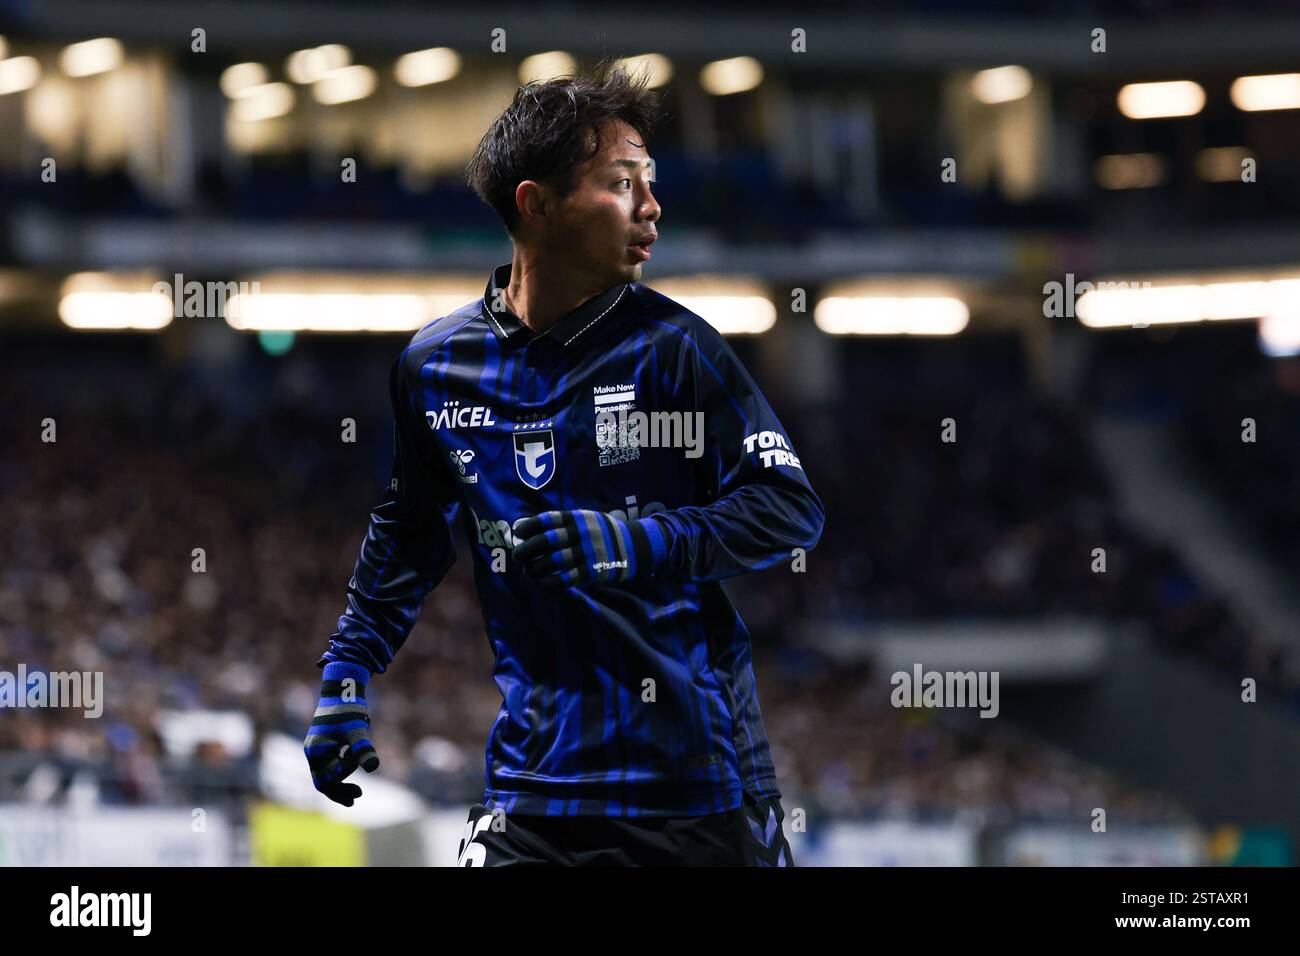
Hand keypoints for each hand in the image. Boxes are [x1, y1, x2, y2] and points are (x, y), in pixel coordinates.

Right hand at [303, 661, 379, 805]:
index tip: (357, 795)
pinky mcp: (326, 741)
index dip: (339, 792)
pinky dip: (344, 763)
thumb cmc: (348, 707)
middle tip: (358, 794)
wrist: (343, 686)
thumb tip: (373, 768)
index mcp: (316, 751)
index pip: (324, 782)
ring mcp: (318, 746)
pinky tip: (356, 755)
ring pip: (330, 769)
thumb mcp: (357, 729)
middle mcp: (313, 750)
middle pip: (325, 779)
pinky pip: (333, 759)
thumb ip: (362, 749)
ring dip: (346, 770)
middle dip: (341, 787)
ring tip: (361, 745)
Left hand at [511, 509, 667, 588]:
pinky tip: (542, 583)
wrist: (634, 547)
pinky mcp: (591, 572)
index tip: (519, 533)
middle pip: (545, 542)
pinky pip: (564, 579)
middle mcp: (581, 534)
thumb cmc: (602, 533)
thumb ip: (564, 522)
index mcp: (577, 518)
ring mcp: (586, 553)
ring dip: (534, 569)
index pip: (547, 520)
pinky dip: (549, 582)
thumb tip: (528, 527)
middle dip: (525, 550)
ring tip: (529, 571)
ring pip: (551, 562)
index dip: (529, 527)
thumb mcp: (587, 519)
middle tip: (517, 556)